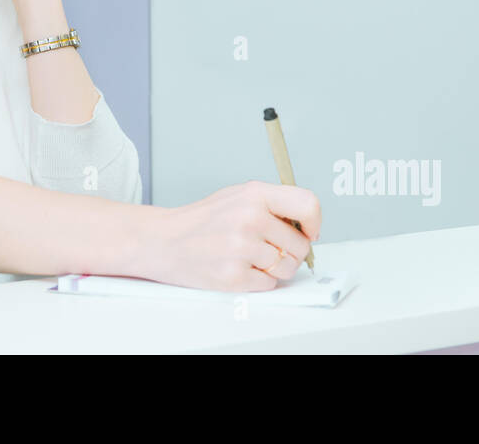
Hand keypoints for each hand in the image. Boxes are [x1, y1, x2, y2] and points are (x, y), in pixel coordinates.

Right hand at [134, 181, 321, 291]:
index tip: (309, 232)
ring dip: (274, 268)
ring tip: (249, 257)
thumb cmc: (202, 220)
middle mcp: (250, 218)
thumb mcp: (237, 196)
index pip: (308, 204)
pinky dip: (257, 280)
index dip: (314, 223)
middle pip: (300, 245)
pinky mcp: (234, 275)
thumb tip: (307, 224)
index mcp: (254, 194)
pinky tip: (237, 267)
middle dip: (288, 251)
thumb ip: (272, 204)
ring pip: (287, 268)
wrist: (164, 240)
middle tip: (265, 247)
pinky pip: (268, 284)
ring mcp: (241, 248)